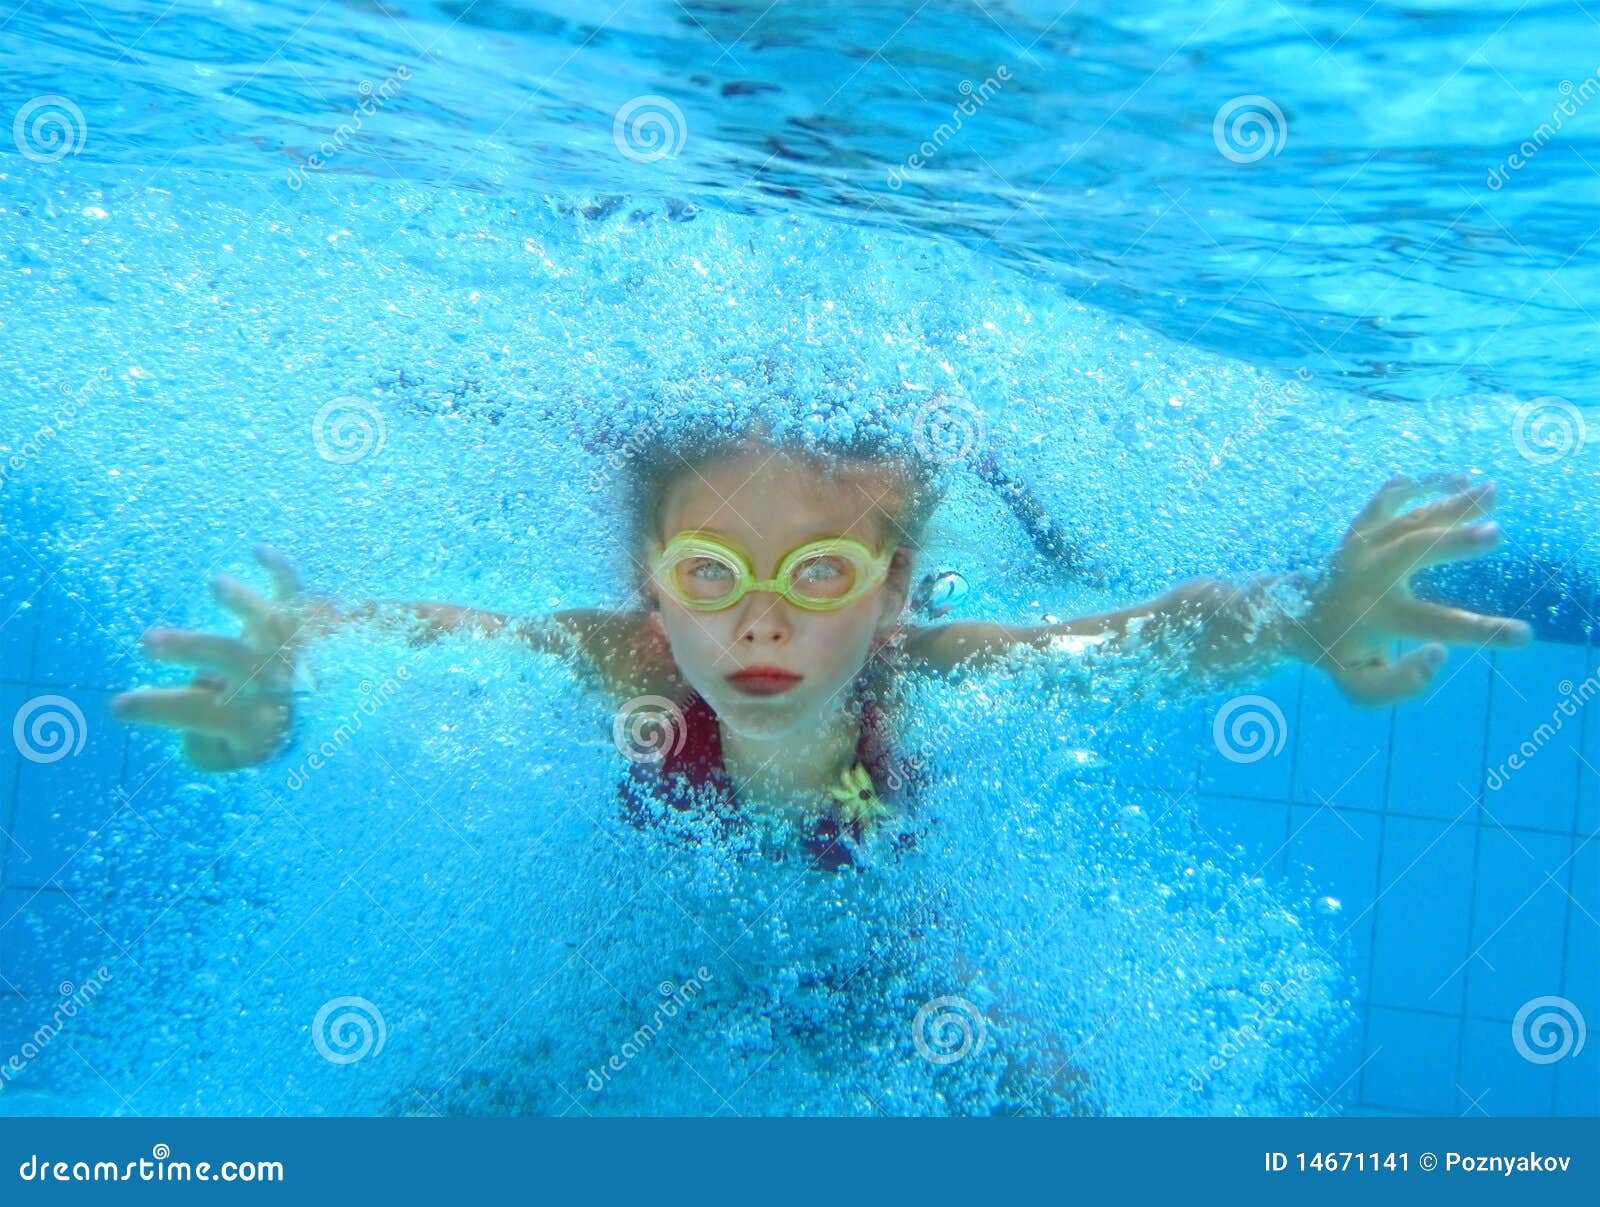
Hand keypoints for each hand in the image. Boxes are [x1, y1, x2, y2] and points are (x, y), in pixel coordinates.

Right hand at [111, 545, 334, 770]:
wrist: (321, 719)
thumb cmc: (253, 734)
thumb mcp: (225, 756)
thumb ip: (201, 745)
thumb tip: (186, 718)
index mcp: (252, 722)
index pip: (201, 713)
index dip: (158, 709)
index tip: (116, 705)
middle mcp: (273, 684)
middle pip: (235, 661)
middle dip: (192, 648)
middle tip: (148, 642)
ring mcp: (287, 652)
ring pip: (272, 624)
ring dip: (245, 603)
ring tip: (217, 585)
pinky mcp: (296, 625)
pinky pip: (295, 595)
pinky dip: (282, 572)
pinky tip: (258, 550)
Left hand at [1292, 474, 1532, 706]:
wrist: (1290, 615)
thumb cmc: (1337, 653)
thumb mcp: (1359, 685)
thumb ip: (1398, 684)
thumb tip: (1439, 656)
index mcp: (1374, 617)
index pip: (1435, 626)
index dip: (1481, 632)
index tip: (1525, 636)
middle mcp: (1367, 575)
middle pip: (1411, 551)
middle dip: (1453, 542)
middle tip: (1495, 534)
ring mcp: (1361, 545)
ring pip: (1410, 517)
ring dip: (1452, 503)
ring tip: (1493, 490)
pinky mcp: (1361, 525)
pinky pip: (1391, 497)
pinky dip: (1424, 484)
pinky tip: (1460, 478)